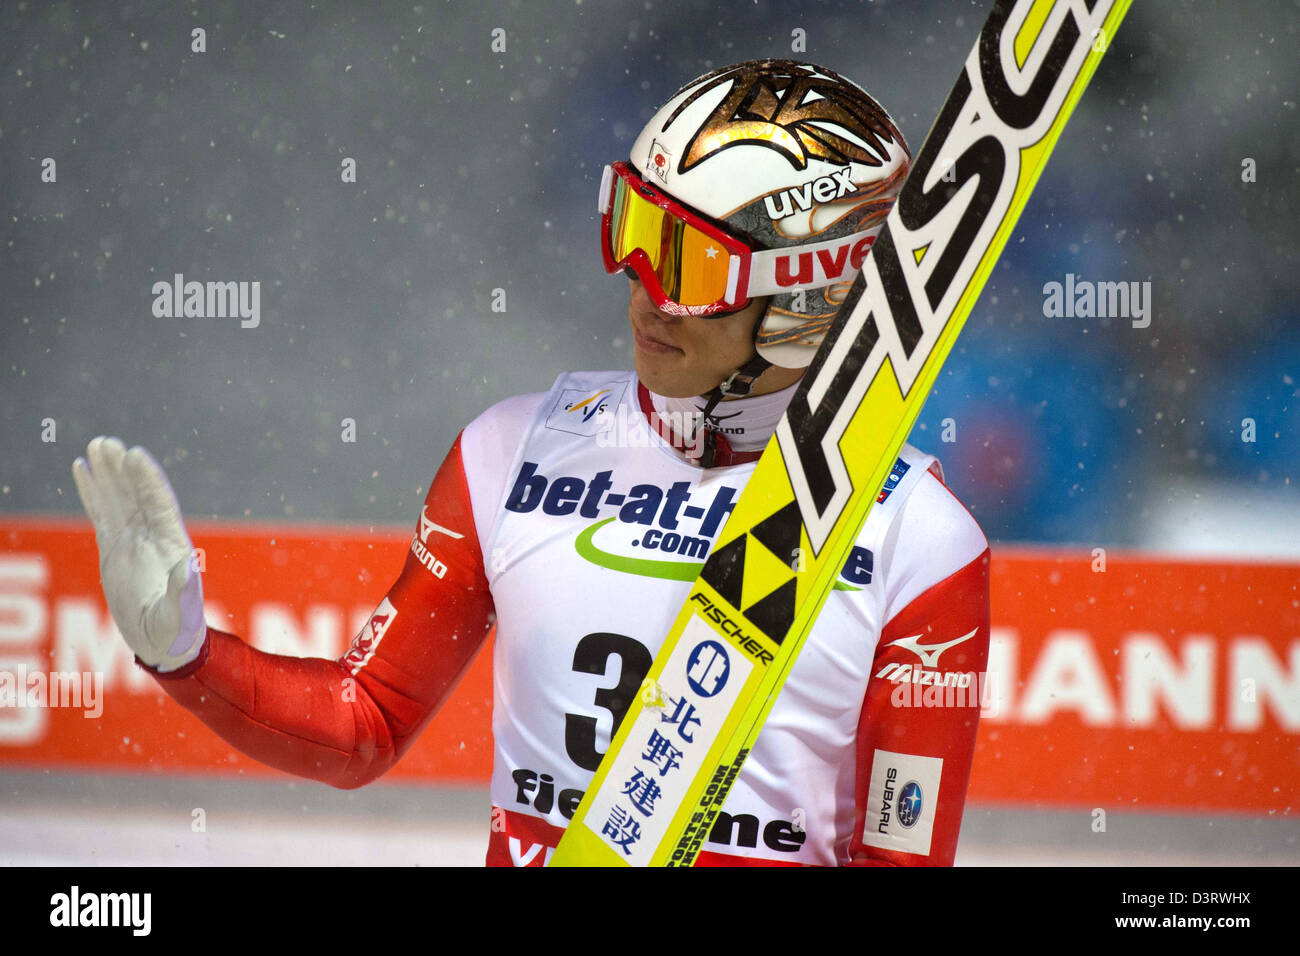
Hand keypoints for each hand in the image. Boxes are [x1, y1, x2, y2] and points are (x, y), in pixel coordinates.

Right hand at [71, 436, 206, 671]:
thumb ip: (183, 592)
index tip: (135, 455)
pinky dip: (92, 491)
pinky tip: (82, 468)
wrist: (164, 642)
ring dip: (108, 473)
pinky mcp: (115, 547)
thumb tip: (187, 567)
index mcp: (172, 545)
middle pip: (138, 495)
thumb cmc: (177, 631)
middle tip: (107, 443)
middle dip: (123, 469)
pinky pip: (101, 513)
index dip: (148, 480)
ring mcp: (134, 539)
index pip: (160, 505)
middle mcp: (154, 536)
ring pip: (119, 499)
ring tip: (97, 445)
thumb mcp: (181, 615)